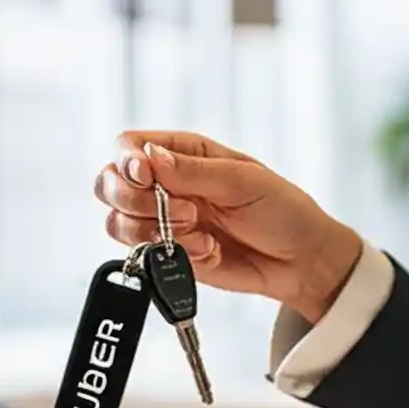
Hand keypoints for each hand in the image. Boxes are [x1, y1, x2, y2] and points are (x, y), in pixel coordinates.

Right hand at [96, 132, 363, 321]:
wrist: (300, 261)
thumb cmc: (281, 210)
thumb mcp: (243, 181)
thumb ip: (192, 171)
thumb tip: (148, 158)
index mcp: (182, 153)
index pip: (128, 146)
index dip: (126, 161)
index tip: (146, 177)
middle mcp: (166, 185)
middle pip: (108, 184)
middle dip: (133, 201)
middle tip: (182, 212)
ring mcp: (163, 222)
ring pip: (117, 224)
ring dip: (152, 231)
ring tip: (198, 234)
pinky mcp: (168, 256)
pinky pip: (146, 257)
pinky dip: (174, 257)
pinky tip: (209, 253)